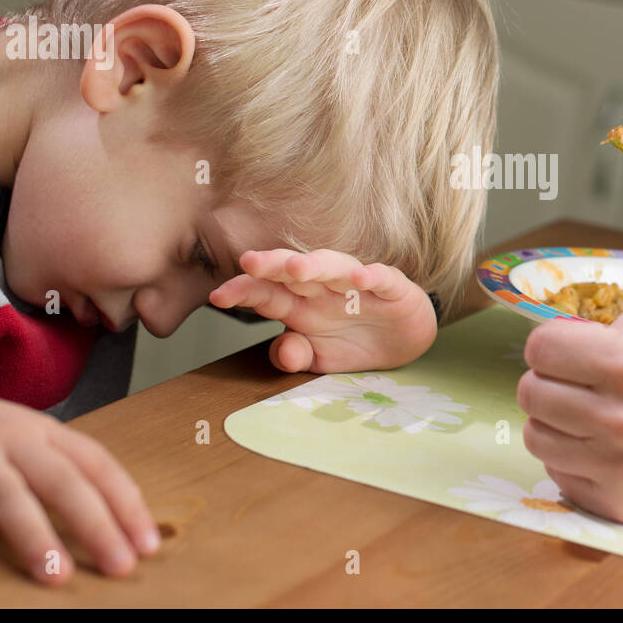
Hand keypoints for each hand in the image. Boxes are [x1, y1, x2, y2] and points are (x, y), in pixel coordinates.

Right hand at [0, 394, 159, 583]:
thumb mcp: (26, 445)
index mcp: (45, 433)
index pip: (97, 465)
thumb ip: (63, 474)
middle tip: (119, 566)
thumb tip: (115, 525)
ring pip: (7, 493)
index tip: (147, 544)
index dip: (125, 503)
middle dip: (95, 524)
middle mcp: (13, 438)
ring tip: (56, 576)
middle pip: (62, 481)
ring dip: (34, 534)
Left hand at [208, 248, 437, 373]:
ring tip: (296, 268)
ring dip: (316, 265)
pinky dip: (372, 276)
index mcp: (300, 305)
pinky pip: (382, 278)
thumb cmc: (354, 342)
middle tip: (249, 262)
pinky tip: (361, 278)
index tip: (218, 296)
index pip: (266, 293)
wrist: (404, 339)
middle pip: (293, 271)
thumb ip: (295, 355)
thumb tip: (281, 351)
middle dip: (272, 265)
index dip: (243, 291)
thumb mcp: (319, 359)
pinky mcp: (392, 287)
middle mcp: (324, 288)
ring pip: (334, 267)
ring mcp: (357, 285)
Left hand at [518, 302, 622, 524]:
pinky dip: (574, 457)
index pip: (541, 349)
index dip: (552, 344)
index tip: (569, 348)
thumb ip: (612, 324)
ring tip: (592, 412)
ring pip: (537, 436)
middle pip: (531, 393)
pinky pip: (561, 475)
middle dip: (551, 379)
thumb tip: (564, 342)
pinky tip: (607, 446)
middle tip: (581, 380)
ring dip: (556, 420)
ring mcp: (622, 471)